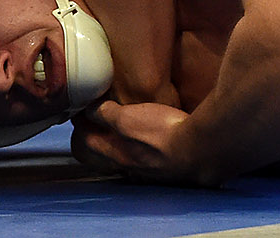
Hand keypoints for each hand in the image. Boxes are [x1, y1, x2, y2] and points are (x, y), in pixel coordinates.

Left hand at [72, 100, 204, 184]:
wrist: (201, 150)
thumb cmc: (163, 135)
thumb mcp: (128, 119)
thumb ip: (107, 114)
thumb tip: (89, 109)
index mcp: (116, 155)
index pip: (86, 142)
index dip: (80, 124)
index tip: (78, 111)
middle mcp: (130, 167)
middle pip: (103, 156)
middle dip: (95, 140)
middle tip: (94, 124)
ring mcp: (150, 171)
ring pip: (125, 158)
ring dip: (119, 145)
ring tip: (121, 131)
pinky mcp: (168, 168)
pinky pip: (146, 159)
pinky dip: (141, 149)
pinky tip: (151, 140)